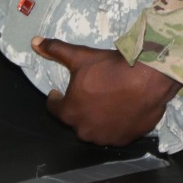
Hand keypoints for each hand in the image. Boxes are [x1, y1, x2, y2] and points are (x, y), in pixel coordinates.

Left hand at [32, 37, 179, 145]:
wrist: (148, 78)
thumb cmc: (110, 68)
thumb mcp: (80, 56)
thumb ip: (55, 50)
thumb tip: (34, 43)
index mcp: (70, 112)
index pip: (55, 109)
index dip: (57, 98)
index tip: (60, 92)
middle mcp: (85, 130)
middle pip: (76, 120)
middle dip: (79, 108)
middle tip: (89, 93)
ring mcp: (106, 137)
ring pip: (96, 128)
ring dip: (96, 118)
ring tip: (105, 101)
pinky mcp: (125, 139)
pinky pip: (115, 132)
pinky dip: (115, 123)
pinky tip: (121, 109)